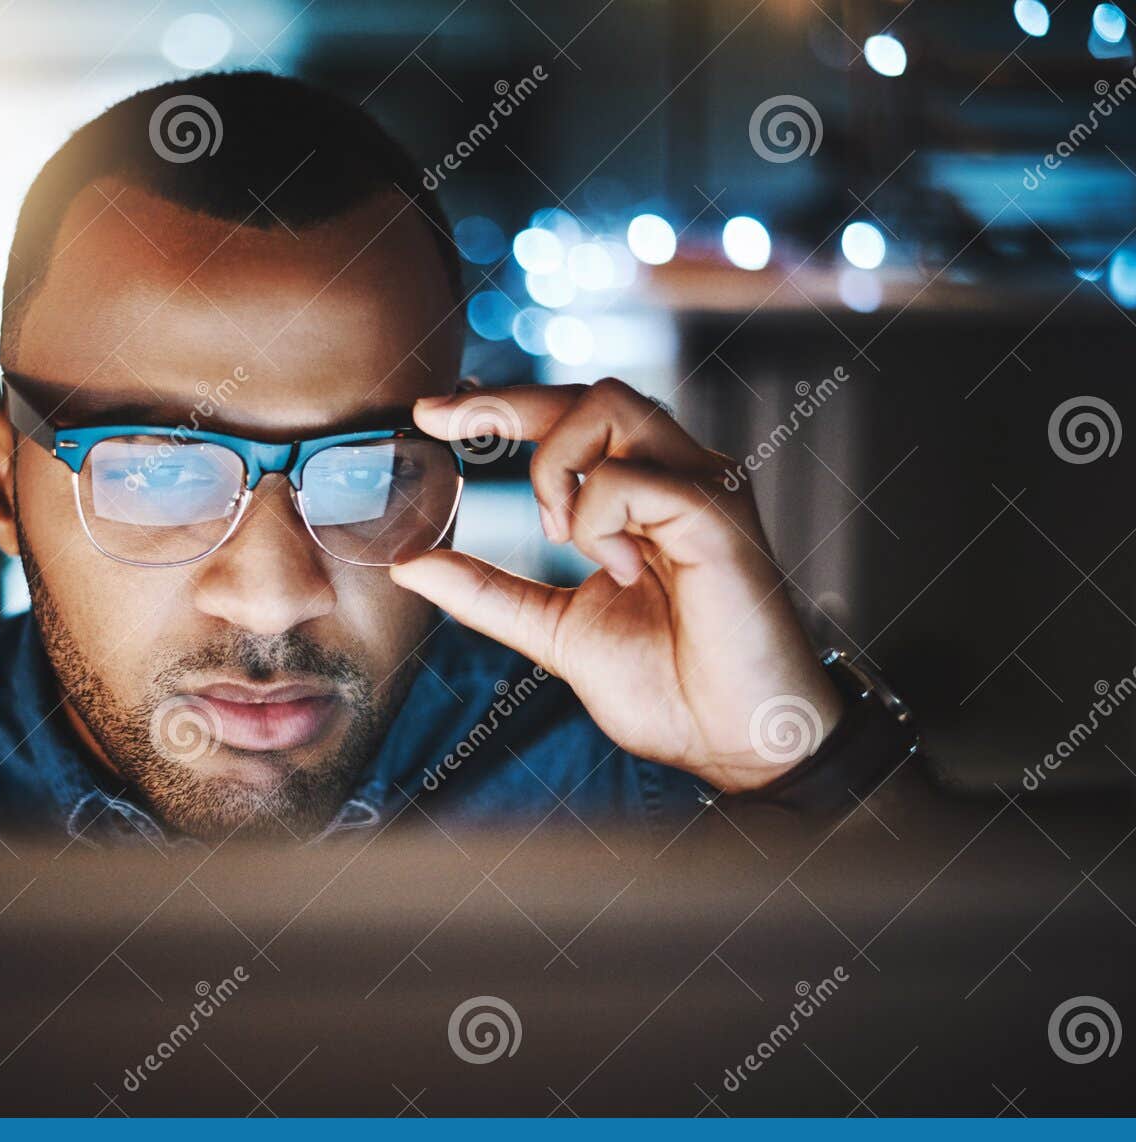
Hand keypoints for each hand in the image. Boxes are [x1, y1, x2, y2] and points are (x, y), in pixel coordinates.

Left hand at [391, 378, 842, 792]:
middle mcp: (679, 475)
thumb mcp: (552, 630)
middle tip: (438, 423)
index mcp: (645, 496)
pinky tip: (622, 572)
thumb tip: (411, 563)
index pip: (572, 419)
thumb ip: (487, 592)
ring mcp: (704, 486)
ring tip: (563, 541)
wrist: (736, 743)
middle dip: (505, 402)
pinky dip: (599, 522)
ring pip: (608, 407)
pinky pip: (629, 478)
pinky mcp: (719, 511)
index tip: (430, 415)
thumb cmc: (668, 689)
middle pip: (588, 391)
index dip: (501, 407)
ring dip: (555, 469)